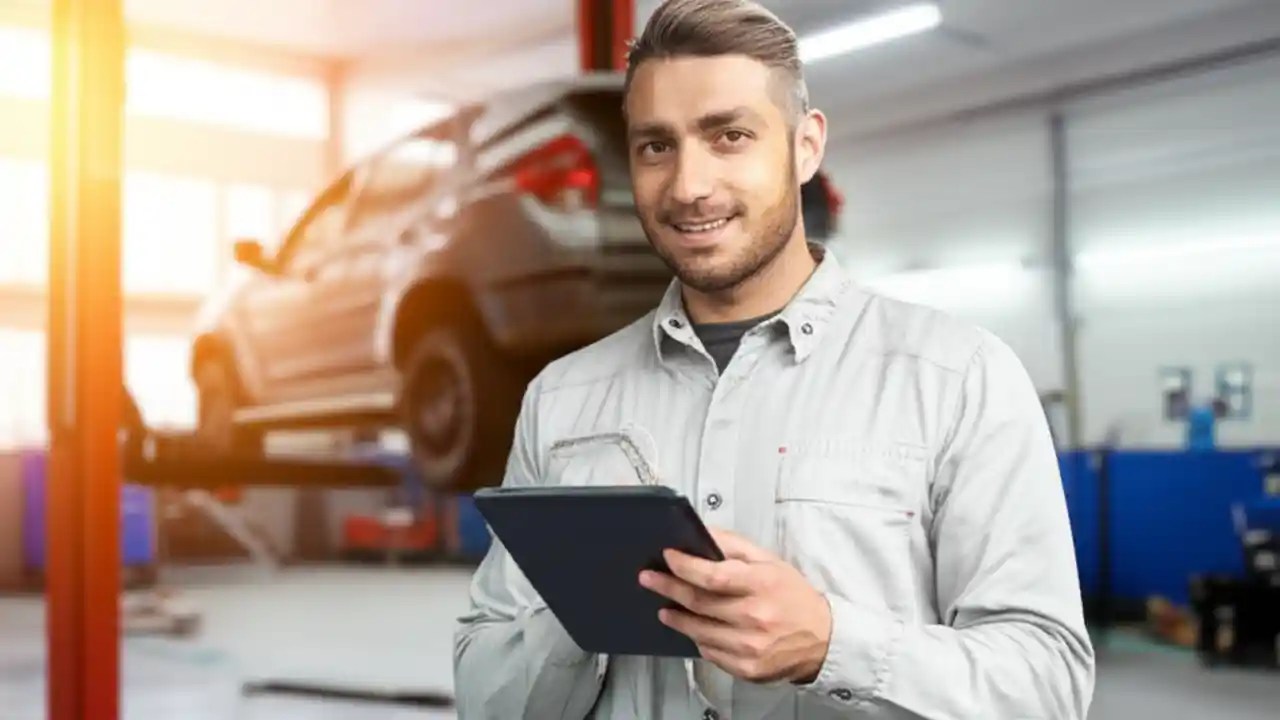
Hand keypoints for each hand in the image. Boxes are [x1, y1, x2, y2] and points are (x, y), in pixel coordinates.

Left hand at [638, 528, 831, 683]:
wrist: (822, 638)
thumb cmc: (793, 597)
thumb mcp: (769, 561)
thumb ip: (733, 545)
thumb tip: (701, 533)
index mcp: (762, 585)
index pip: (714, 575)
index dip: (685, 566)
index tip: (668, 557)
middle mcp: (755, 617)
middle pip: (699, 602)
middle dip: (668, 587)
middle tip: (650, 579)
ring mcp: (750, 646)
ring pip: (698, 630)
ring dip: (676, 617)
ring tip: (665, 606)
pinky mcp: (747, 668)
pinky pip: (709, 652)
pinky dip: (697, 638)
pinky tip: (694, 627)